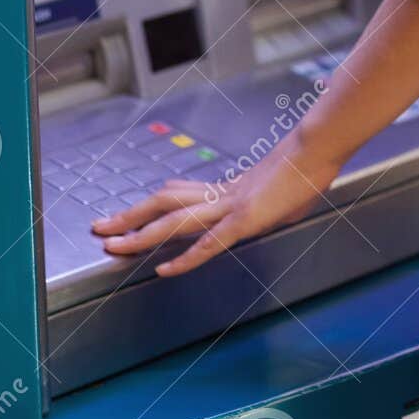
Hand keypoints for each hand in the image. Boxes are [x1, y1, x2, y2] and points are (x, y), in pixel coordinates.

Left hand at [90, 129, 341, 277]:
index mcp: (230, 188)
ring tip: (112, 245)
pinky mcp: (243, 219)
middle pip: (164, 202)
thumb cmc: (307, 167)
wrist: (317, 147)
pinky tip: (164, 270)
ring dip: (139, 234)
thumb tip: (274, 204)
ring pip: (173, 220)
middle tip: (100, 226)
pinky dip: (184, 259)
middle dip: (129, 216)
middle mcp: (221, 194)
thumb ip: (267, 199)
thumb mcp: (280, 186)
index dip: (154, 204)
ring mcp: (229, 206)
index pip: (183, 193)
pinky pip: (207, 243)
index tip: (134, 211)